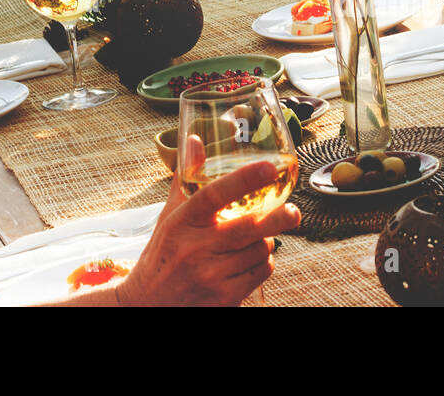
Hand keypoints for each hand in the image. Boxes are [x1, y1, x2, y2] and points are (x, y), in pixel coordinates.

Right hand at [116, 151, 299, 305]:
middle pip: (248, 228)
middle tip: (293, 212)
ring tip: (253, 239)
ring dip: (265, 242)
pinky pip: (260, 273)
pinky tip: (249, 259)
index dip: (244, 179)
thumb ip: (186, 179)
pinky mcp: (224, 299)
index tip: (269, 168)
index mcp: (181, 221)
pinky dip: (263, 263)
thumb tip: (195, 139)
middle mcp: (195, 248)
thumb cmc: (163, 253)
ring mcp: (210, 276)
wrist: (149, 304)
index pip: (214, 194)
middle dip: (278, 218)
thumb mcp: (169, 215)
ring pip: (259, 250)